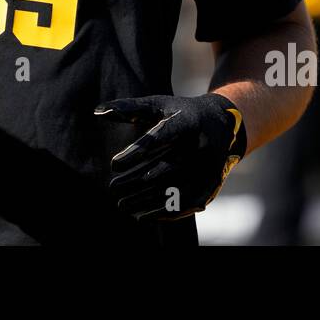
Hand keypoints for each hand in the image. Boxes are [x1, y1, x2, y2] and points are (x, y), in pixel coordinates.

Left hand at [95, 93, 244, 219]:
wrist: (223, 123)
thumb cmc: (181, 112)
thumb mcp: (159, 104)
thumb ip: (129, 108)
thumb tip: (97, 111)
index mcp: (187, 121)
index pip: (160, 137)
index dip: (136, 152)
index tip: (113, 165)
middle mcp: (202, 144)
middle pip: (166, 168)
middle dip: (136, 181)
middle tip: (112, 188)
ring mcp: (210, 166)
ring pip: (175, 189)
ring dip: (147, 200)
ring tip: (122, 205)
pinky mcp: (213, 182)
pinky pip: (187, 202)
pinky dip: (164, 211)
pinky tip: (143, 215)